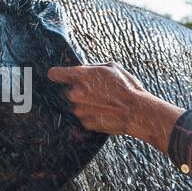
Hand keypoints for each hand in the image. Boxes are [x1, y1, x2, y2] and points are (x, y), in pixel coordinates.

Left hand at [48, 62, 185, 152]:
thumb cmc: (127, 87)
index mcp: (80, 76)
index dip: (56, 74)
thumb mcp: (112, 67)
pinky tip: (104, 112)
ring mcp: (79, 110)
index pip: (55, 74)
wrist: (136, 111)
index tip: (57, 76)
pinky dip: (91, 115)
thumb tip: (83, 69)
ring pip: (77, 105)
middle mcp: (75, 94)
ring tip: (104, 102)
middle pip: (69, 91)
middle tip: (96, 92)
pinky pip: (84, 117)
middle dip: (79, 91)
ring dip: (86, 104)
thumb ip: (92, 68)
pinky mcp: (85, 123)